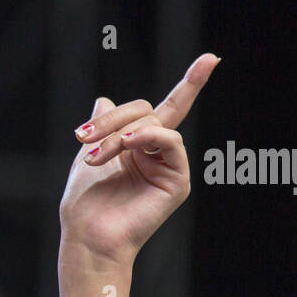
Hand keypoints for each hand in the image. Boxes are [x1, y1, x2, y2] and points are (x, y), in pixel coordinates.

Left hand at [59, 53, 219, 270]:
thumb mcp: (89, 154)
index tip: (212, 59)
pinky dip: (148, 136)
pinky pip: (171, 142)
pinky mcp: (178, 181)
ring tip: (97, 156)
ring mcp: (169, 167)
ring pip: (154, 123)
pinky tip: (127, 144)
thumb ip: (103, 127)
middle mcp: (157, 155)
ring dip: (120, 133)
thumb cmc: (84, 205)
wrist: (88, 237)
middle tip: (83, 138)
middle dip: (112, 120)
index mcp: (138, 148)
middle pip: (146, 111)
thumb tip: (104, 98)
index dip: (190, 84)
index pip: (163, 110)